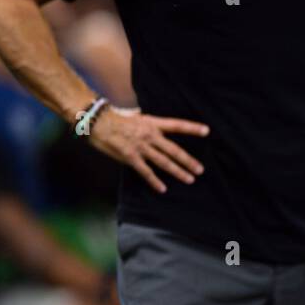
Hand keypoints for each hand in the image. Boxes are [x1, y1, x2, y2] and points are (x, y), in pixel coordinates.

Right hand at [88, 106, 207, 193]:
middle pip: (174, 150)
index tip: (207, 131)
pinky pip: (146, 172)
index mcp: (153, 123)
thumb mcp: (136, 115)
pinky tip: (163, 189)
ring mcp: (141, 148)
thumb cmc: (116, 117)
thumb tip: (156, 122)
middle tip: (200, 169)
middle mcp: (150, 136)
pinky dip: (155, 181)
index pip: (177, 125)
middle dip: (188, 161)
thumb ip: (148, 121)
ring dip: (178, 172)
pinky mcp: (131, 158)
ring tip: (190, 179)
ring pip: (164, 162)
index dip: (192, 128)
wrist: (97, 122)